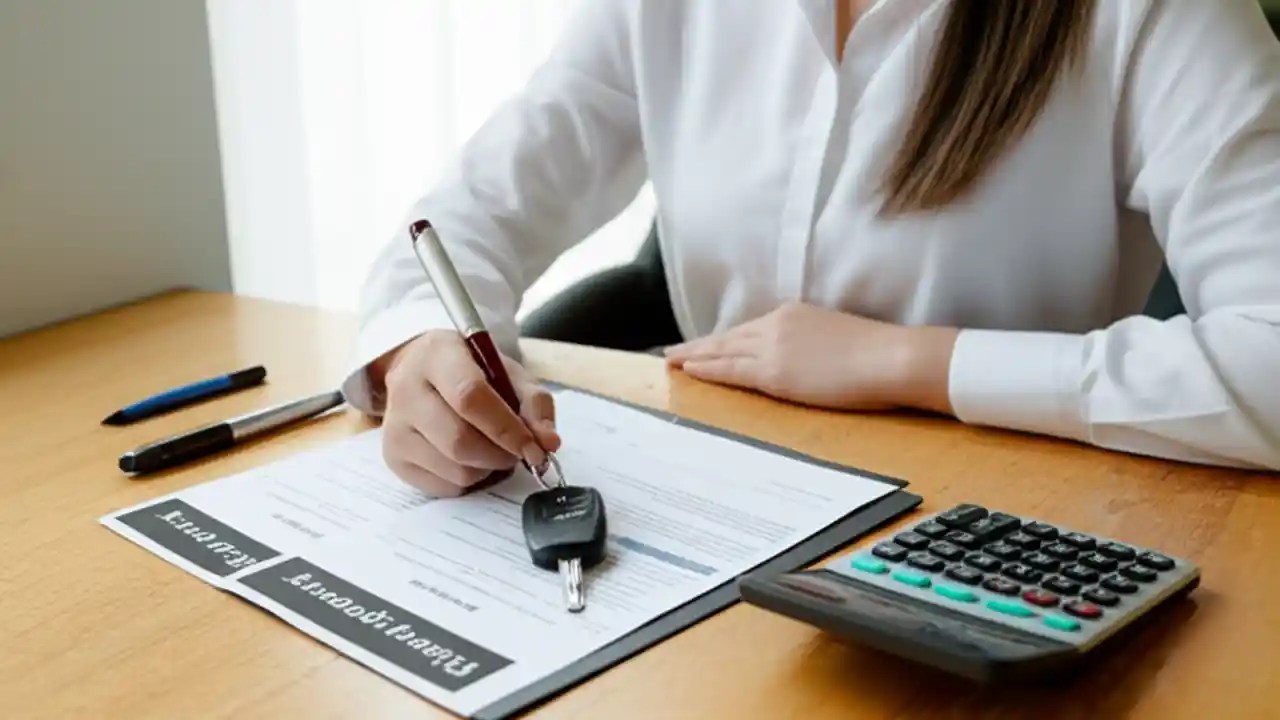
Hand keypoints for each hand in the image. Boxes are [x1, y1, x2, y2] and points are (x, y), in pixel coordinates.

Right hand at [371, 331, 558, 496]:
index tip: (533, 446)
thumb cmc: (471, 370)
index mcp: (437, 355)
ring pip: (454, 469)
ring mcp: (395, 427)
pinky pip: (443, 486)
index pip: (470, 397)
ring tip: (492, 449)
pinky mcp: (393, 457)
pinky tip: (471, 458)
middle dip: (500, 454)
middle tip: (516, 451)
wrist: (420, 370)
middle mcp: (406, 390)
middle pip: (459, 441)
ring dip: (487, 469)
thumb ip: (534, 403)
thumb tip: (547, 443)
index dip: (507, 428)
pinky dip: (469, 480)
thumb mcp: (508, 372)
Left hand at [664, 302, 958, 412]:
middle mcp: (777, 324)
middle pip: (729, 337)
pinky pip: (731, 371)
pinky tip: (690, 372)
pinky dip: (707, 370)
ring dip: (695, 357)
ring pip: (723, 352)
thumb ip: (813, 344)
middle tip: (672, 352)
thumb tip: (806, 360)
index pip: (750, 330)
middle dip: (699, 346)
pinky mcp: (773, 372)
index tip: (705, 345)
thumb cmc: (879, 353)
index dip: (724, 339)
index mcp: (794, 314)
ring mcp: (773, 347)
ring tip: (671, 363)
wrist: (891, 357)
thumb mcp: (838, 337)